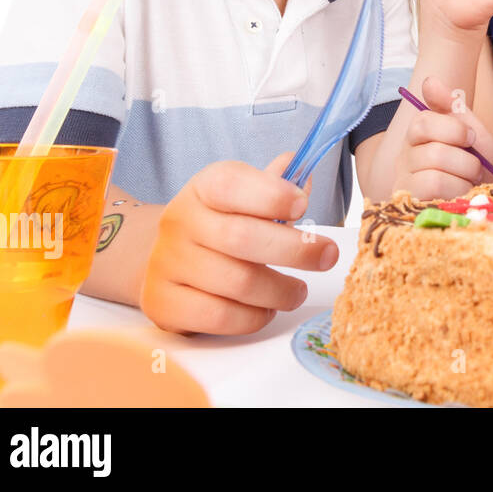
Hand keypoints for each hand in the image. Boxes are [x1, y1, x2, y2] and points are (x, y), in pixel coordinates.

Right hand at [140, 153, 338, 334]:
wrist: (168, 260)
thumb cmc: (220, 226)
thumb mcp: (244, 197)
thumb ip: (275, 187)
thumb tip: (304, 174)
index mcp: (203, 189)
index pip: (231, 184)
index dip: (271, 194)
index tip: (303, 205)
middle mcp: (180, 222)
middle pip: (241, 237)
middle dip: (296, 250)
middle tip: (327, 256)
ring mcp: (167, 264)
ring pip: (237, 283)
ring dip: (281, 291)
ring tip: (297, 291)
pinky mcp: (164, 304)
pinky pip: (220, 317)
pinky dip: (254, 317)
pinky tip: (266, 309)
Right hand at [393, 76, 492, 199]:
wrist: (490, 201)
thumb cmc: (479, 166)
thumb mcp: (473, 134)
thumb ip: (453, 108)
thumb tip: (429, 81)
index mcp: (419, 135)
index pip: (422, 122)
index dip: (453, 130)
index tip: (471, 139)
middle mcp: (405, 157)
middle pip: (433, 151)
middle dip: (467, 162)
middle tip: (476, 169)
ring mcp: (404, 182)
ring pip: (435, 173)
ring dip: (464, 178)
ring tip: (470, 184)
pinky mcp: (410, 205)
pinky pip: (434, 192)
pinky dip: (458, 192)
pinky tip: (462, 196)